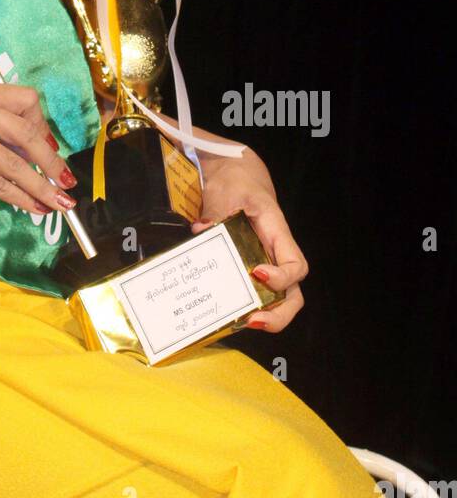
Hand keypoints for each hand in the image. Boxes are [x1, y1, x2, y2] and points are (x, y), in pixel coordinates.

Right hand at [0, 83, 79, 216]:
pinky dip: (21, 198)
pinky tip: (33, 209)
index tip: (48, 149)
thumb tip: (31, 155)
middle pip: (28, 131)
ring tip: (58, 203)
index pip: (25, 99)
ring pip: (16, 162)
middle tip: (67, 182)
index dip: (42, 125)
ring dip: (42, 187)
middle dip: (53, 162)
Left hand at [189, 148, 308, 332]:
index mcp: (277, 234)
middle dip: (279, 314)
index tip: (257, 272)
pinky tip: (224, 314)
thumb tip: (201, 230)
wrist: (232, 173)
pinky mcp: (246, 267)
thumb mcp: (226, 191)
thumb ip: (215, 212)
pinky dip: (243, 307)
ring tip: (239, 323)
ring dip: (263, 316)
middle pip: (293, 294)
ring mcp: (263, 263)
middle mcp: (275, 255)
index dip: (282, 277)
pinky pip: (252, 292)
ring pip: (276, 299)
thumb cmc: (236, 181)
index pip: (295, 265)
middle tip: (253, 320)